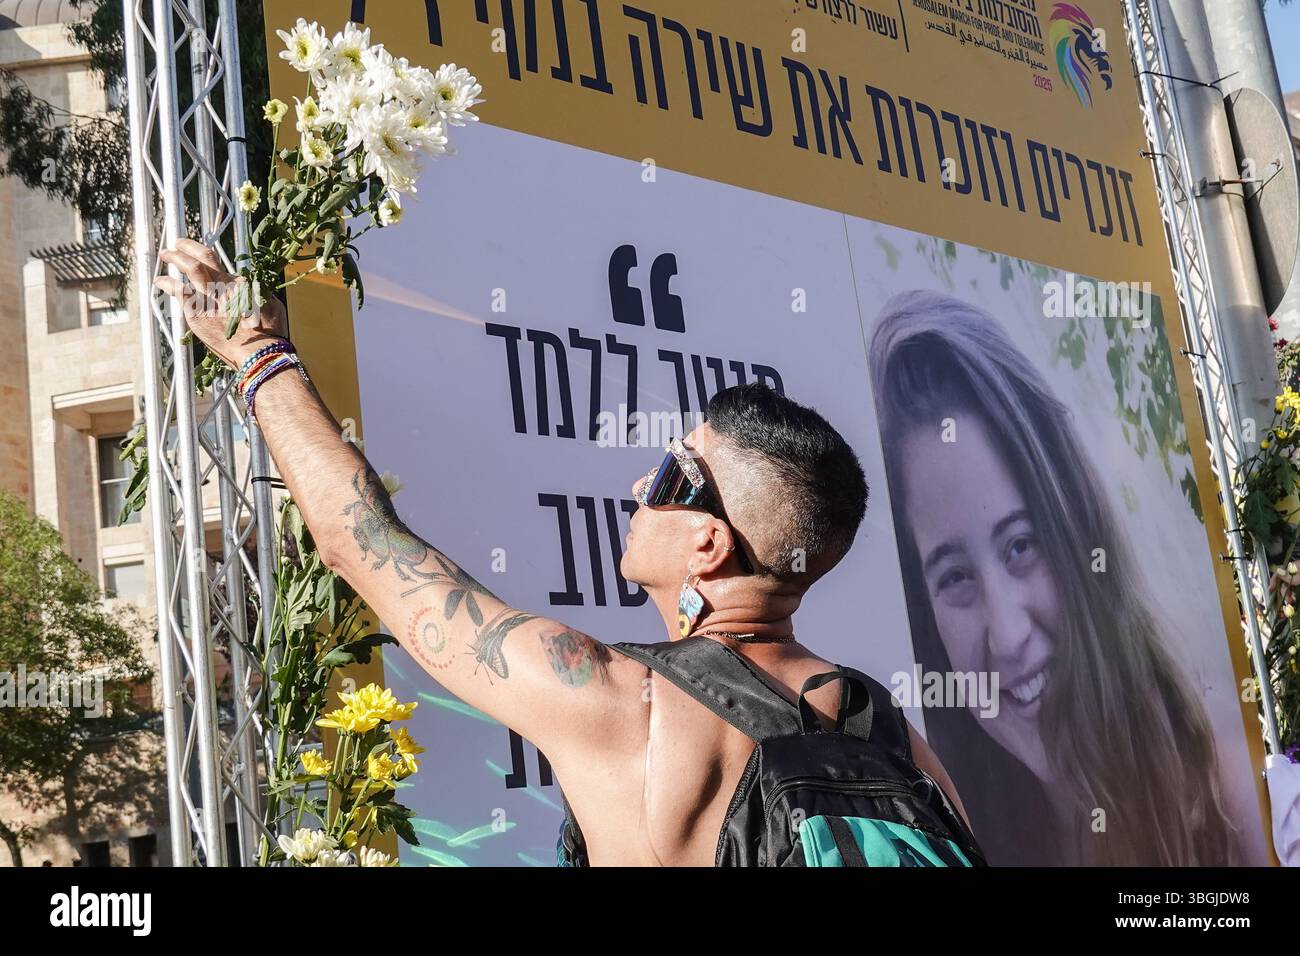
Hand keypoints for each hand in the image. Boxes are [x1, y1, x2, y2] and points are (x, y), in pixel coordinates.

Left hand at [154, 238, 288, 367]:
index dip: (203, 254)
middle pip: (204, 257)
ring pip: (191, 269)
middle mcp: (223, 285)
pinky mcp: (197, 311)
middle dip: (188, 246)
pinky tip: (159, 281)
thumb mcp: (270, 305)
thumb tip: (250, 288)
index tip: (197, 252)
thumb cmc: (268, 332)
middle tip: (177, 242)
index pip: (219, 263)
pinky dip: (167, 283)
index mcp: (239, 284)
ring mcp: (209, 297)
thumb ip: (255, 294)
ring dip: (176, 258)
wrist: (258, 352)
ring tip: (166, 254)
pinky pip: (179, 291)